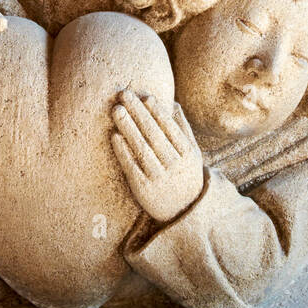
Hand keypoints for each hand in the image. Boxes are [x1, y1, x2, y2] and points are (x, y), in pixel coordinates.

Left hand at [109, 89, 203, 221]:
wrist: (184, 213)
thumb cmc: (185, 176)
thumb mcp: (192, 155)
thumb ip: (183, 130)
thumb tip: (174, 104)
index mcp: (188, 155)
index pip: (171, 129)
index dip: (158, 112)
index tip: (145, 96)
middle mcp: (175, 166)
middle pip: (154, 135)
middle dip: (138, 113)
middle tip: (124, 94)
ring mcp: (160, 179)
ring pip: (142, 149)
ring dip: (128, 127)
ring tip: (116, 110)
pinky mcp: (144, 190)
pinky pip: (132, 167)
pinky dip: (123, 151)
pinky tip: (114, 136)